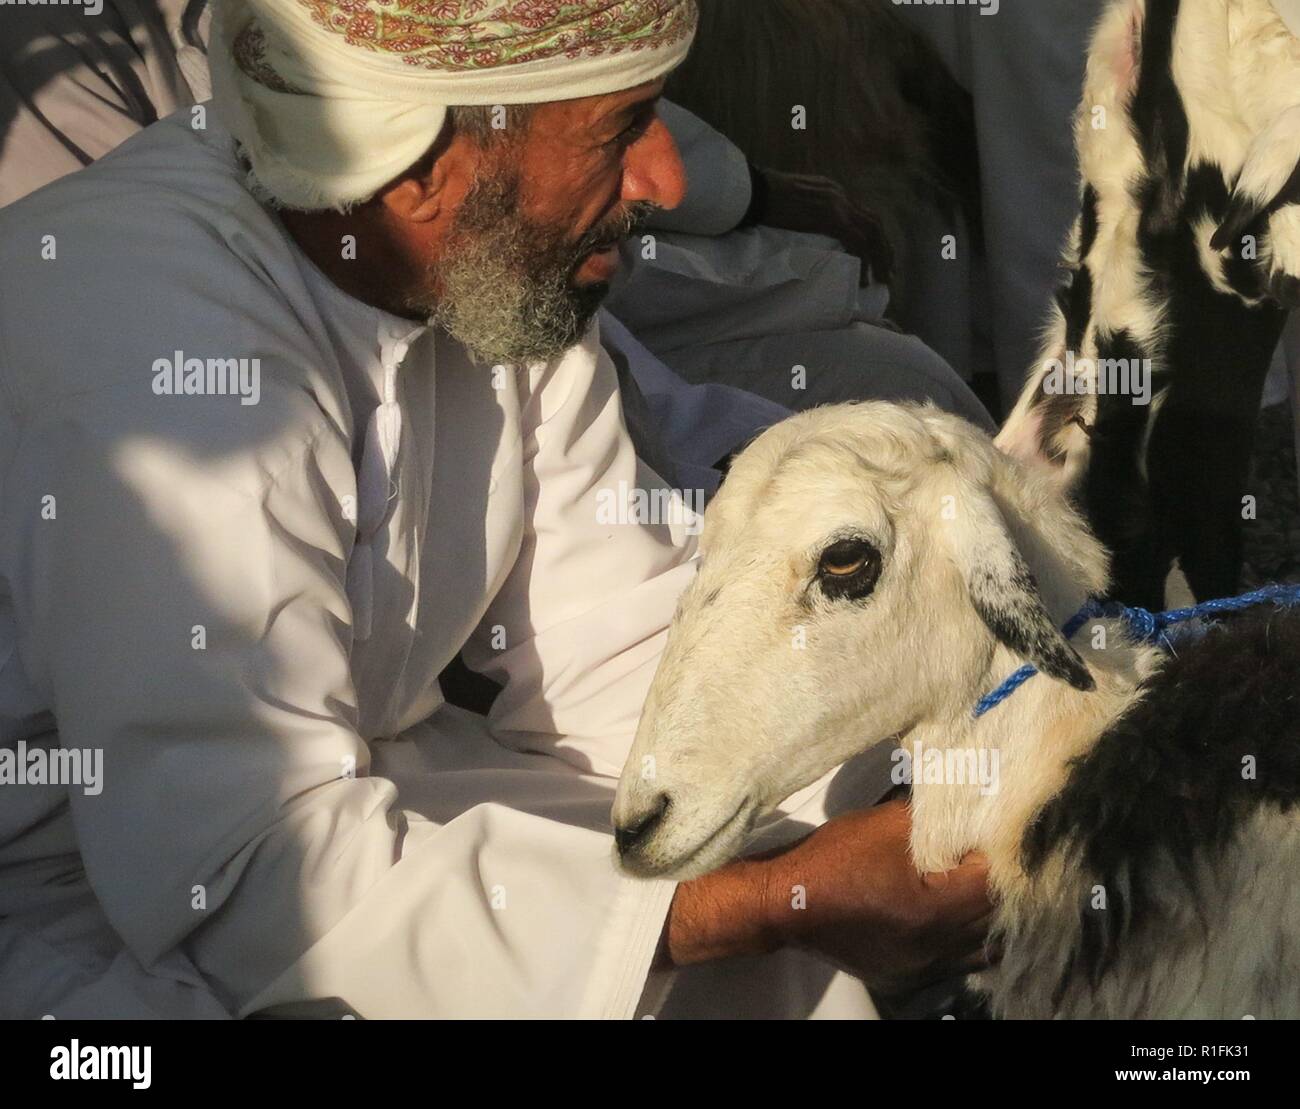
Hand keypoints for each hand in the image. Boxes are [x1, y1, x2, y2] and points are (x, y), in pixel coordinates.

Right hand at [755, 168, 894, 285]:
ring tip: (881, 279)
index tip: (878, 256)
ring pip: (872, 233)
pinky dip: (863, 261)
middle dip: (885, 248)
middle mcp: (840, 195)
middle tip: (888, 271)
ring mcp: (837, 205)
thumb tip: (812, 231)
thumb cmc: (764, 198)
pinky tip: (862, 279)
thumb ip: (809, 213)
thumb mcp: (795, 204)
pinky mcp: (831, 217)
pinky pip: (856, 242)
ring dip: (880, 257)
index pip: (862, 214)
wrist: (754, 191)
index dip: (874, 237)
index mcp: (832, 192)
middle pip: (874, 222)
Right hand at [763, 800, 994, 997]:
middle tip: (989, 857)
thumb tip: (964, 806)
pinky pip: (956, 963)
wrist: (787, 902)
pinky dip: (965, 941)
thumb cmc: (834, 859)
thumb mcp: (884, 823)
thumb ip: (931, 817)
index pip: (992, 883)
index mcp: (932, 910)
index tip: (992, 836)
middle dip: (996, 886)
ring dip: (986, 919)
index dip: (998, 855)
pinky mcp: (907, 977)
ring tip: (976, 890)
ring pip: (982, 950)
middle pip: (992, 918)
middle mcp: (935, 948)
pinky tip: (955, 919)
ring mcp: (922, 969)